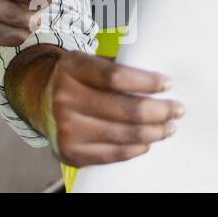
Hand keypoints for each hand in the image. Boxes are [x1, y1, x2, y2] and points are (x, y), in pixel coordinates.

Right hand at [24, 49, 182, 166]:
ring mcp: (66, 126)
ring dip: (155, 132)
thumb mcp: (88, 62)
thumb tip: (159, 80)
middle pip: (127, 109)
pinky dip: (136, 149)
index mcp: (71, 67)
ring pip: (125, 134)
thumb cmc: (76, 81)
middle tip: (176, 109)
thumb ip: (117, 66)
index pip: (116, 76)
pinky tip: (147, 142)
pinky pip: (114, 153)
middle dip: (160, 111)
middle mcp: (65, 96)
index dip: (147, 82)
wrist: (41, 103)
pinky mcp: (70, 151)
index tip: (167, 83)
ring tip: (167, 127)